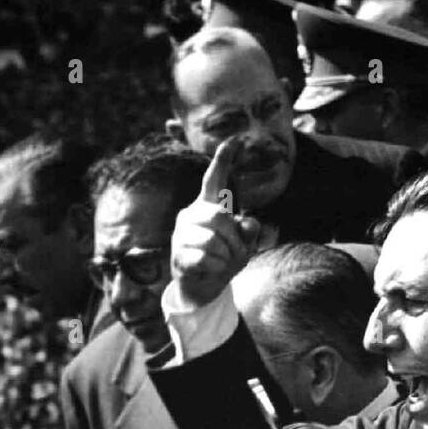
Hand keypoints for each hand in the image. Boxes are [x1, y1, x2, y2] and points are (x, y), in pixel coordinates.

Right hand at [171, 137, 262, 305]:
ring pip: (213, 241)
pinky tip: (210, 270)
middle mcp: (191, 215)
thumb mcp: (244, 245)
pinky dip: (216, 268)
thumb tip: (248, 222)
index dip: (223, 160)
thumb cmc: (224, 259)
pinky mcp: (177, 255)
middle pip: (219, 217)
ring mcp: (181, 235)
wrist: (203, 288)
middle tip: (235, 253)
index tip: (234, 139)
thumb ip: (250, 230)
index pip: (215, 180)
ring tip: (222, 263)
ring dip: (226, 257)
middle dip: (234, 239)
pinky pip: (206, 259)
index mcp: (208, 207)